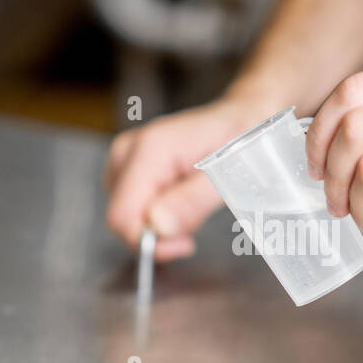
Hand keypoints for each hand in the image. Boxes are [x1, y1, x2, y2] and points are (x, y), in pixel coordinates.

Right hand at [104, 96, 276, 261]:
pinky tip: (180, 197)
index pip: (122, 215)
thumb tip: (157, 227)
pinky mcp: (128, 165)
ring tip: (192, 202)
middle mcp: (128, 150)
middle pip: (121, 217)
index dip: (148, 242)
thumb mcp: (227, 177)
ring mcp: (124, 157)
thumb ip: (191, 202)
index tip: (184, 245)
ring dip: (159, 222)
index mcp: (150, 149)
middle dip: (157, 232)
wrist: (241, 118)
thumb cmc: (239, 143)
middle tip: (195, 220)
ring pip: (126, 214)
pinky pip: (132, 205)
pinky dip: (157, 211)